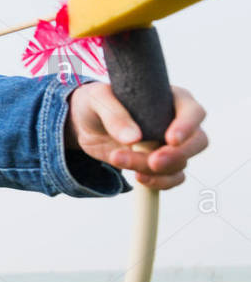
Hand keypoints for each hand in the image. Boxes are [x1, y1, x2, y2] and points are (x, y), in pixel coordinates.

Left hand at [65, 82, 208, 189]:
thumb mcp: (97, 100)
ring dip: (154, 169)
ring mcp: (171, 145)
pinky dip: (158, 183)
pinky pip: (172, 179)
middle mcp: (177, 122)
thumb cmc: (95, 102)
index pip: (193, 112)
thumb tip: (134, 138)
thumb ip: (114, 115)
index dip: (186, 126)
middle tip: (153, 161)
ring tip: (119, 159)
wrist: (84, 124)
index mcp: (171, 99)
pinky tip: (138, 178)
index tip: (171, 139)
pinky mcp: (160, 164)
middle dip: (177, 155)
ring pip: (180, 163)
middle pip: (197, 142)